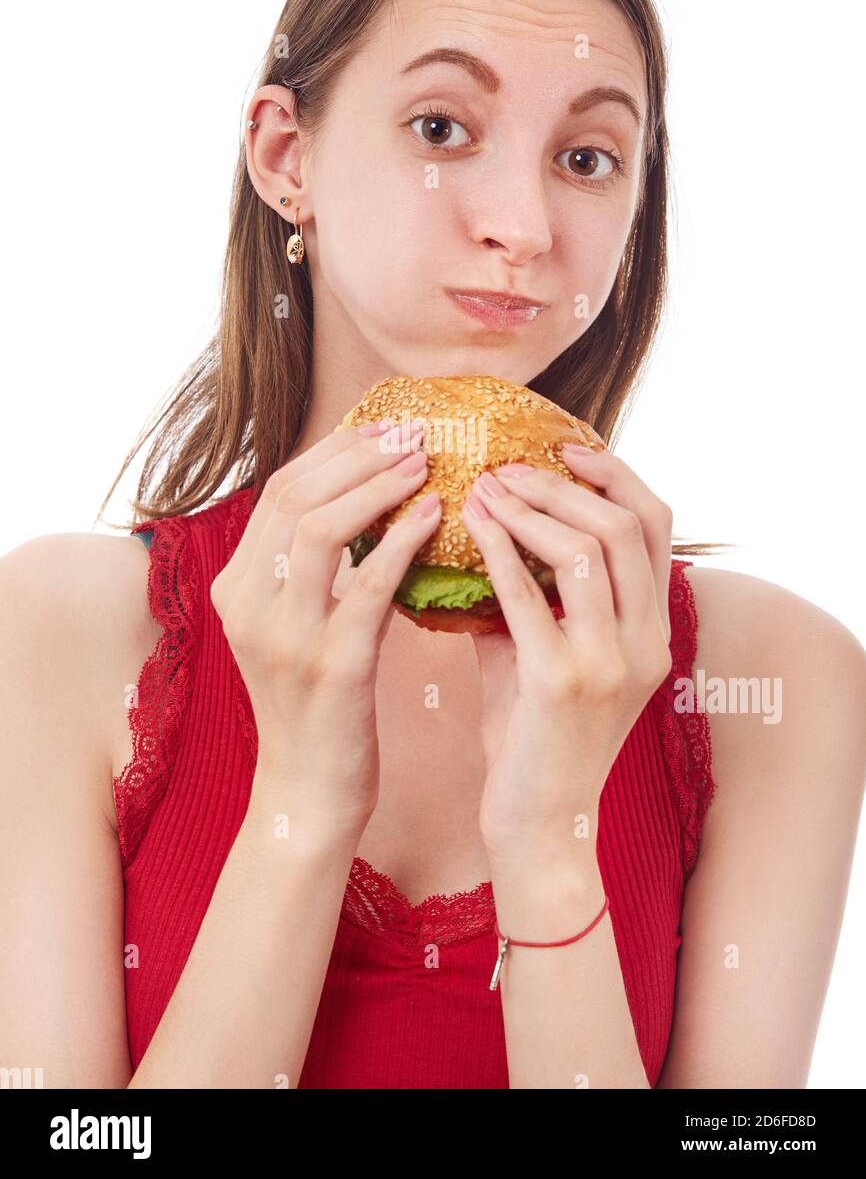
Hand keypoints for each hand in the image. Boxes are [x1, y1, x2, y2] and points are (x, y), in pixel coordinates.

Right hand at [209, 419, 440, 845]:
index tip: (387, 425)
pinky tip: (436, 516)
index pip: (281, 489)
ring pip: (322, 528)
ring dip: (380, 485)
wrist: (309, 794)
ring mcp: (284, 635)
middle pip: (296, 495)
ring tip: (427, 461)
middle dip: (359, 452)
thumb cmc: (318, 704)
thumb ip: (312, 566)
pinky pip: (368, 585)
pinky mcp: (330, 667)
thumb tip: (363, 493)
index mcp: (236, 585)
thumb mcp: (295, 625)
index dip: (336, 449)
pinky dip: (403, 541)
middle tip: (415, 430)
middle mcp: (248, 603)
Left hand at [460, 445, 673, 862]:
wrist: (538, 824)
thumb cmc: (535, 736)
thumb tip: (481, 527)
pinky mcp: (563, 683)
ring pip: (587, 549)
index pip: (657, 525)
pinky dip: (499, 549)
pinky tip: (470, 524)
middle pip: (627, 524)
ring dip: (532, 507)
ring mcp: (611, 662)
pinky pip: (530, 596)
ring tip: (485, 486)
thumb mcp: (543, 653)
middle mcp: (647, 641)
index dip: (616, 475)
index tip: (566, 446)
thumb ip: (528, 595)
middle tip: (510, 463)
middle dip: (566, 482)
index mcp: (654, 629)